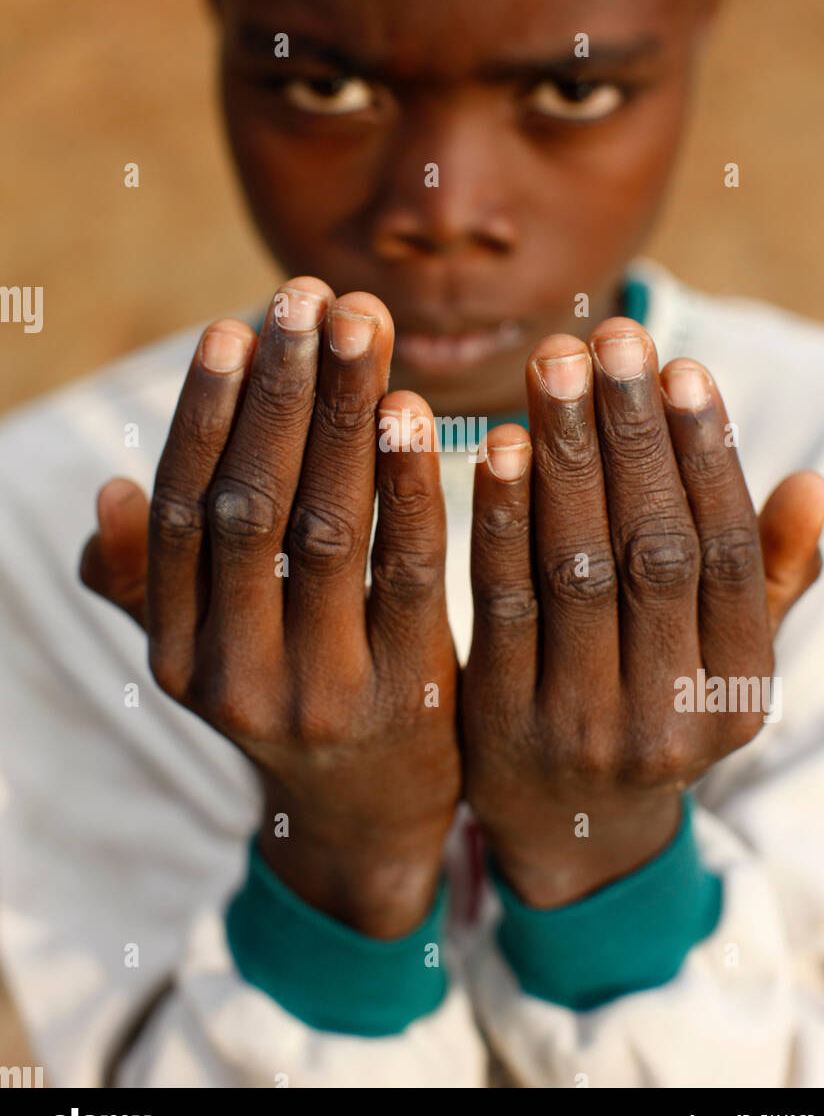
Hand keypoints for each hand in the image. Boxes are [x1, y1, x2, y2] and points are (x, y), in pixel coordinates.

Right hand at [81, 279, 458, 935]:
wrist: (369, 821)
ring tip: (362, 322)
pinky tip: (419, 411)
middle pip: (253, 505)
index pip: (185, 513)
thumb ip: (158, 583)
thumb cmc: (291, 697)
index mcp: (180, 652)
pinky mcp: (406, 699)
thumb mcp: (212, 653)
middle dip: (281, 390)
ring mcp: (320, 691)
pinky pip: (408, 573)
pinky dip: (413, 486)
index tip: (235, 324)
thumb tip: (112, 491)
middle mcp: (235, 674)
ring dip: (345, 414)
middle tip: (309, 294)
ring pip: (328, 528)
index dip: (206, 413)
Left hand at [462, 317, 823, 906]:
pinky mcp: (504, 722)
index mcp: (737, 692)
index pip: (728, 555)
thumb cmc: (653, 708)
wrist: (568, 831)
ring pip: (577, 568)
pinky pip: (502, 605)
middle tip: (610, 333)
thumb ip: (763, 580)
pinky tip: (498, 446)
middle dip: (632, 433)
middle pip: (653, 550)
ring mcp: (585, 724)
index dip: (707, 455)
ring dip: (566, 456)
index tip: (681, 367)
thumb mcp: (724, 664)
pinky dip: (500, 521)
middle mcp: (670, 714)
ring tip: (554, 364)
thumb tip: (815, 487)